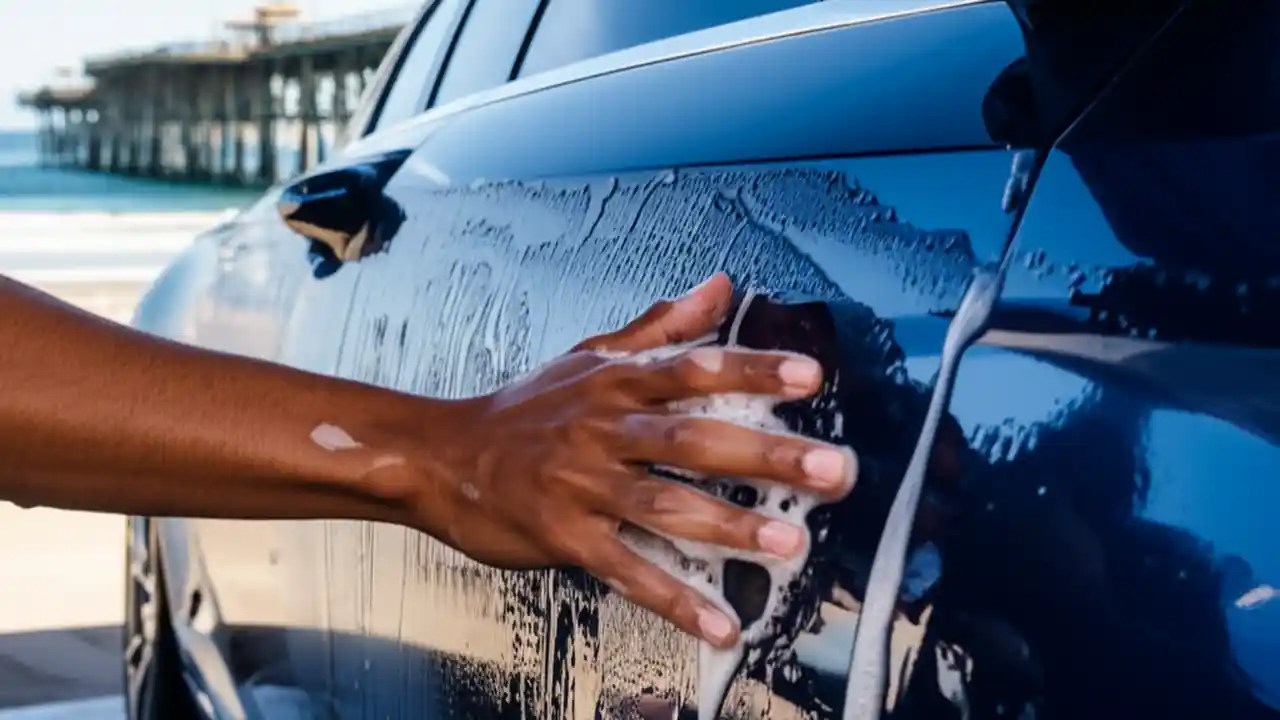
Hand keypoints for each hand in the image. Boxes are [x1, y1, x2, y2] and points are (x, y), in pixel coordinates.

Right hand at [426, 274, 856, 647]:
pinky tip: (718, 625)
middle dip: (765, 454)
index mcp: (616, 385)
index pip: (693, 369)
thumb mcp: (590, 356)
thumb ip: (661, 326)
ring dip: (729, 525)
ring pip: (664, 504)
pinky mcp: (565, 537)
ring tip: (789, 543)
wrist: (443, 457)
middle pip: (693, 438)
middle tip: (831, 469)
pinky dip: (673, 598)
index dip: (752, 369)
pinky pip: (626, 569)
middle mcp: (605, 430)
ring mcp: (584, 486)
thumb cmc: (524, 408)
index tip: (810, 376)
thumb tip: (722, 286)